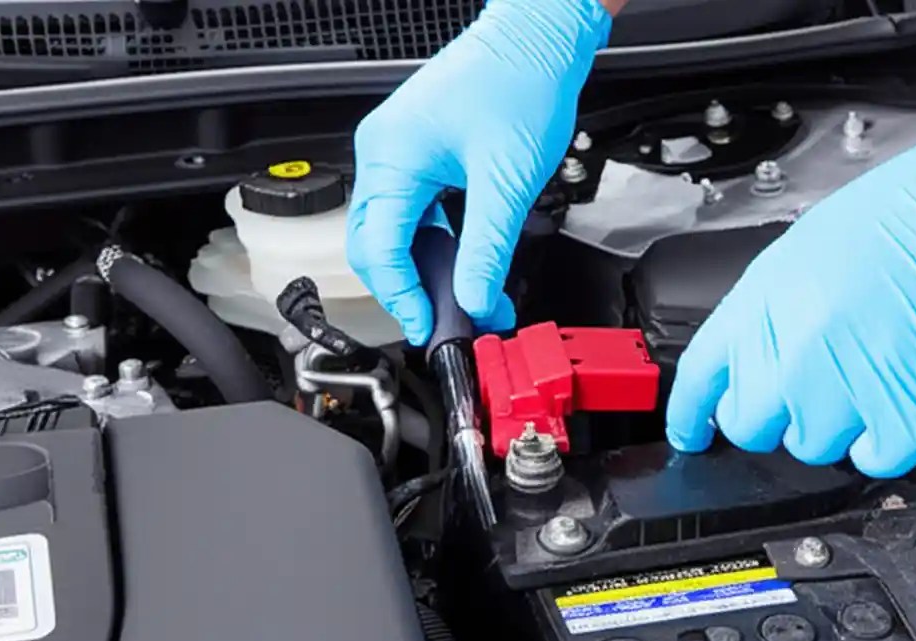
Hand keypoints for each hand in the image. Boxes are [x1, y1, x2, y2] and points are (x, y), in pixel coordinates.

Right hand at [346, 0, 611, 345]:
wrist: (538, 38)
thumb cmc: (521, 83)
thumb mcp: (508, 180)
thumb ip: (487, 248)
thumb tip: (473, 298)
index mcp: (392, 158)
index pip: (380, 249)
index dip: (403, 297)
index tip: (429, 327)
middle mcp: (383, 154)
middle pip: (376, 245)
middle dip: (408, 290)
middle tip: (445, 322)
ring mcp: (396, 152)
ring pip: (394, 232)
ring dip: (426, 269)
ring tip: (464, 298)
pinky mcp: (417, 153)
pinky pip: (413, 212)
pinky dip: (435, 243)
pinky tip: (463, 262)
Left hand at [665, 78, 915, 476]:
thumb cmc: (906, 214)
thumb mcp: (801, 252)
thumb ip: (768, 316)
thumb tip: (758, 359)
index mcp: (759, 306)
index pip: (699, 381)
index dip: (691, 416)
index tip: (693, 433)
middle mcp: (792, 355)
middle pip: (751, 428)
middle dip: (774, 415)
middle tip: (814, 384)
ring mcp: (845, 391)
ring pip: (811, 449)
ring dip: (835, 427)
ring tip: (870, 374)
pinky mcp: (904, 417)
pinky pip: (874, 461)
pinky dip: (887, 442)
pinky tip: (900, 400)